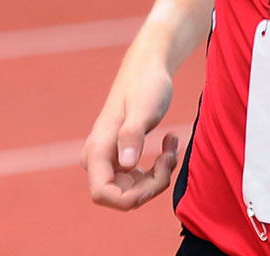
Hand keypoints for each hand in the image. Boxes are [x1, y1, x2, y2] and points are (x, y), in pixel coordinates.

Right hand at [82, 58, 179, 210]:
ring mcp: (109, 160)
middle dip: (151, 186)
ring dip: (158, 176)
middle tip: (169, 156)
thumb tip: (126, 165)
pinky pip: (139, 180)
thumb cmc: (145, 85)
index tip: (155, 183)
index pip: (102, 194)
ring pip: (133, 191)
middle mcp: (98, 158)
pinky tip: (168, 144)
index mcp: (98, 149)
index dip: (129, 200)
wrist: (146, 70)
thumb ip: (132, 135)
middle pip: (122, 196)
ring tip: (171, 146)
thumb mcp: (144, 109)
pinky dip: (158, 170)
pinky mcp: (121, 158)